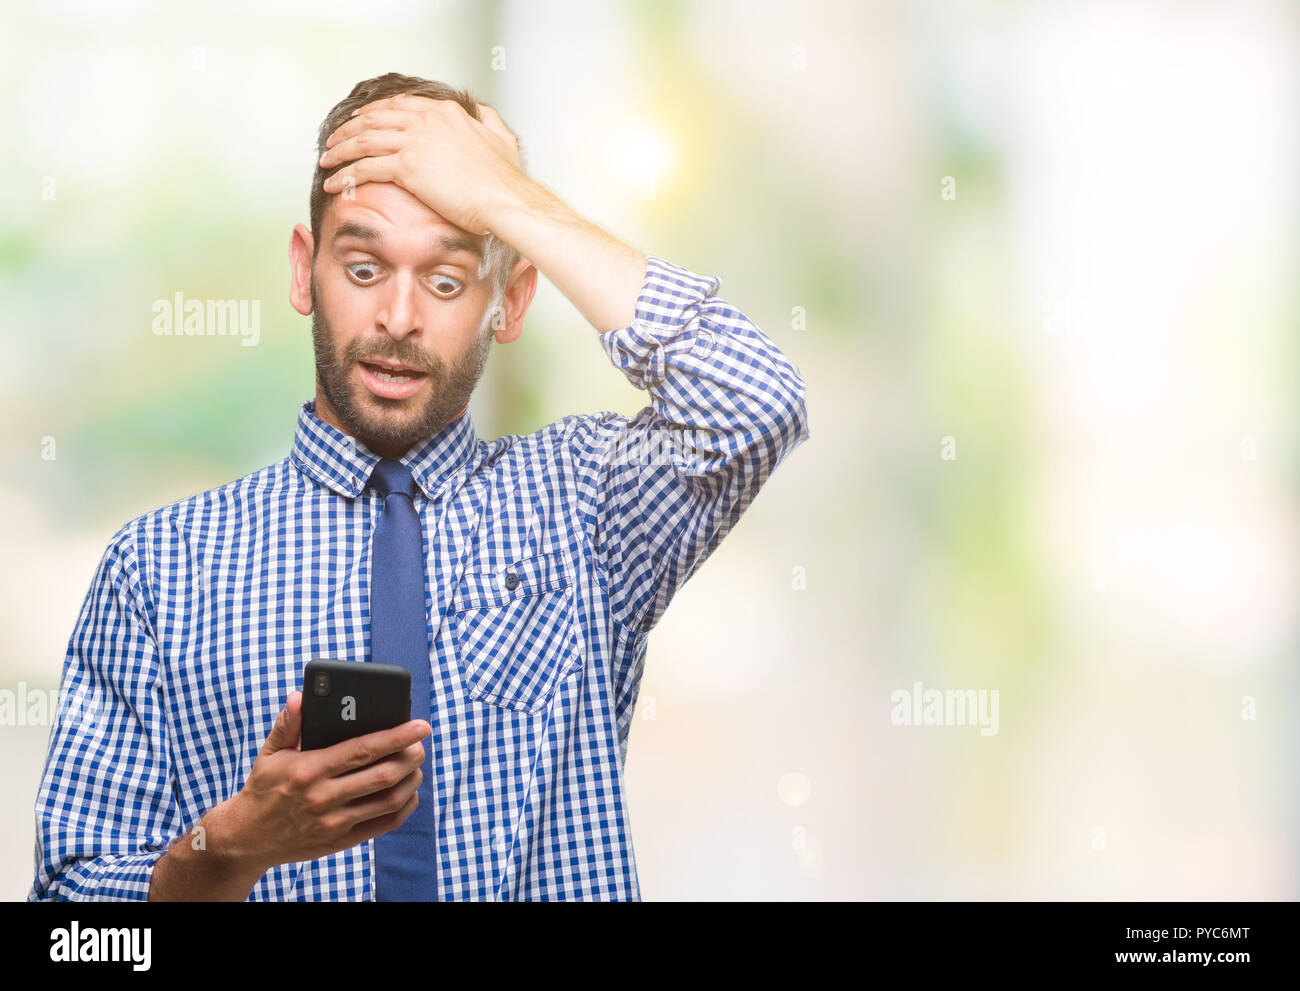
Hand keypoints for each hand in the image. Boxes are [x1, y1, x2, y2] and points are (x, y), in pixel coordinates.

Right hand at [218, 690, 431, 871]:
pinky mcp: (341, 840)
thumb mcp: (271, 752)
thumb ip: (289, 723)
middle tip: (422, 743)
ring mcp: (334, 822)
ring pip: (389, 800)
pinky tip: (408, 791)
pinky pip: (384, 824)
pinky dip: (404, 806)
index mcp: (309, 769)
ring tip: (417, 764)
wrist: (247, 838)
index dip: (397, 736)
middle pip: (383, 775)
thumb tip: (301, 696)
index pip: (363, 749)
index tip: (420, 725)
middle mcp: (323, 797)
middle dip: (411, 756)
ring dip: (411, 780)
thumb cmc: (264, 787)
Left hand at [319, 94, 524, 235]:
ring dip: (340, 151)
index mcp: (445, 112)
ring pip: (364, 140)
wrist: (505, 199)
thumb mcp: (502, 138)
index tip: (358, 121)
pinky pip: (366, 167)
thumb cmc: (505, 179)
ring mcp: (415, 141)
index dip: (372, 112)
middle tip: (334, 140)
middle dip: (348, 129)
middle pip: (374, 118)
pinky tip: (335, 183)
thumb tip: (482, 111)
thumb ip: (488, 119)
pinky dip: (345, 174)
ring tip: (326, 161)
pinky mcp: (408, 166)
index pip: (398, 105)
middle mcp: (427, 120)